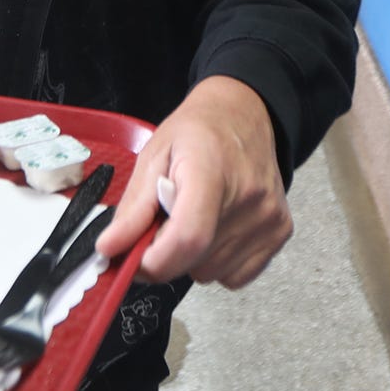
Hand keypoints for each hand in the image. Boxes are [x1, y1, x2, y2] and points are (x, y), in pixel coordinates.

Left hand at [96, 75, 290, 288]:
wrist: (244, 114)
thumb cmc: (197, 132)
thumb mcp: (153, 156)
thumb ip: (132, 209)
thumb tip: (108, 250)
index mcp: (210, 170)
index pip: (188, 237)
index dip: (154, 261)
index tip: (133, 258)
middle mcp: (248, 196)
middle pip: (196, 261)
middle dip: (167, 254)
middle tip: (164, 221)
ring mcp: (269, 217)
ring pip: (212, 273)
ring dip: (193, 257)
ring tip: (194, 217)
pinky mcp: (280, 231)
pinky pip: (235, 276)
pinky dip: (217, 262)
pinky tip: (215, 229)